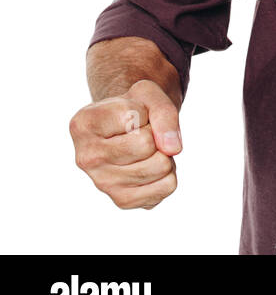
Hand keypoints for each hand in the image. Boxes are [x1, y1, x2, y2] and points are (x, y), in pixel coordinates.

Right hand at [69, 78, 181, 209]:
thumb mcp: (147, 93)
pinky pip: (168, 185)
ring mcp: (103, 185)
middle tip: (141, 131)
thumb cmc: (134, 108)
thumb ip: (163, 111)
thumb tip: (172, 149)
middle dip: (155, 133)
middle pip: (146, 144)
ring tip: (146, 148)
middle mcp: (86, 159)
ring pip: (161, 165)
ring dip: (163, 152)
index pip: (131, 116)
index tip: (131, 113)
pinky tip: (149, 164)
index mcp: (83, 125)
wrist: (126, 131)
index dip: (143, 110)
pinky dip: (169, 171)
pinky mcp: (123, 201)